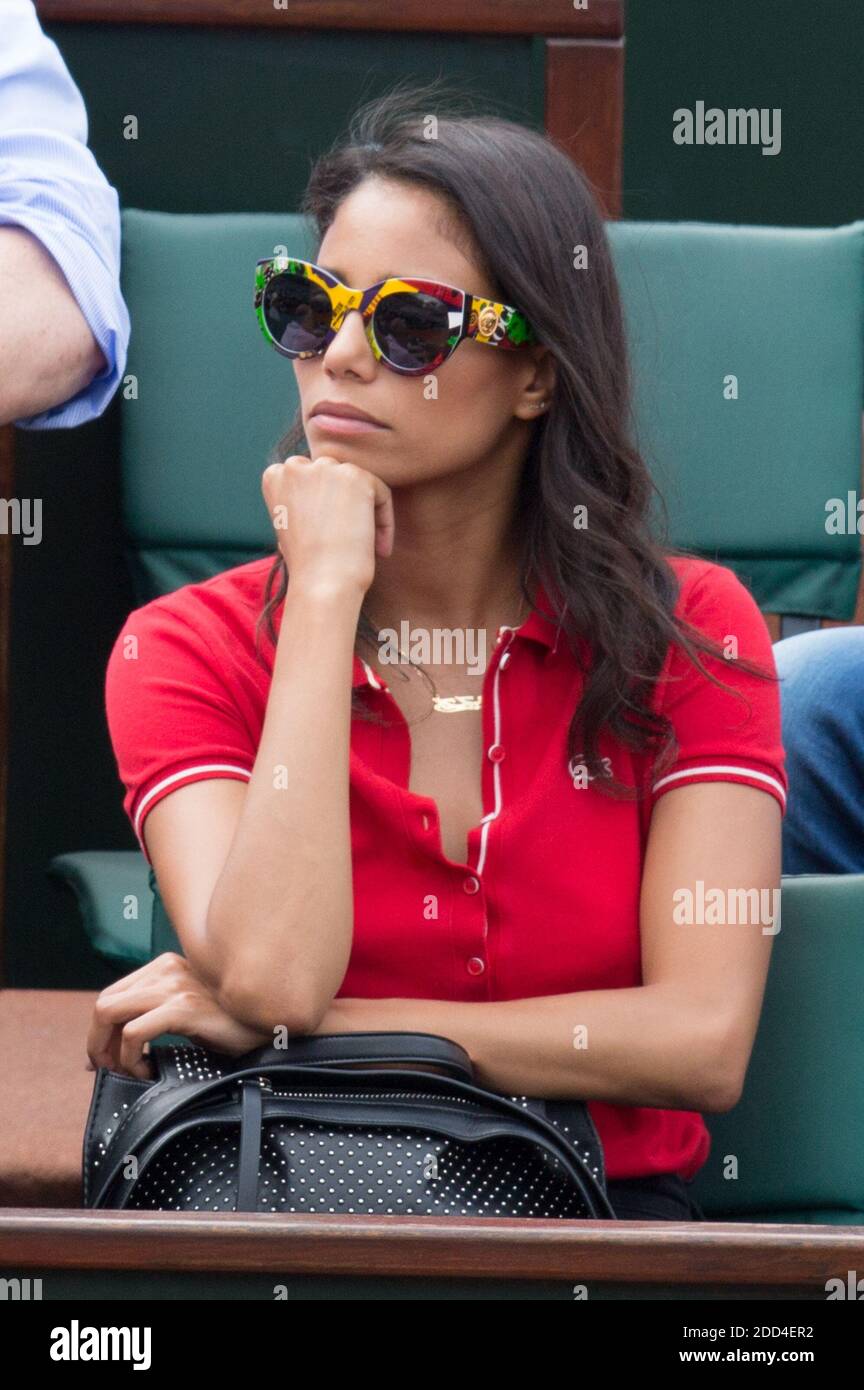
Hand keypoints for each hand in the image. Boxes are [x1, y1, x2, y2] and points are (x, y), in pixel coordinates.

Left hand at [86, 953, 271, 1078]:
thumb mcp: (187, 1012)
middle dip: (98, 1042)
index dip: (100, 1031)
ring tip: (129, 1071)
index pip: (112, 995)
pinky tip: (148, 1070)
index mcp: (166, 966)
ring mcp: (175, 985)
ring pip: (109, 1013)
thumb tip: (112, 1047)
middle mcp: (167, 968)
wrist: (272, 1027)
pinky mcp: (184, 1006)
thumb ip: (155, 1015)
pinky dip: (130, 1057)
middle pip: (104, 1003)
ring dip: (110, 1051)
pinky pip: (134, 1033)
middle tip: (110, 1071)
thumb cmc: (231, 1025)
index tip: (105, 1060)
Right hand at [262, 453, 393, 596]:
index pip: (309, 477)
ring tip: (368, 546)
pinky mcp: (355, 476)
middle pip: (333, 475)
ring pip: (358, 482)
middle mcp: (295, 466)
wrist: (321, 583)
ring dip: (366, 512)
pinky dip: (384, 521)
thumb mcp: (292, 527)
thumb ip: (303, 502)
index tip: (331, 535)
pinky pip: (381, 493)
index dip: (323, 506)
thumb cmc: (307, 567)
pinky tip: (380, 548)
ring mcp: (325, 468)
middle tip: (352, 540)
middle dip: (345, 504)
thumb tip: (328, 497)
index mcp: (275, 476)